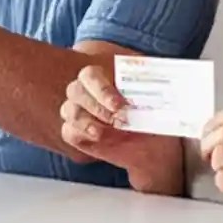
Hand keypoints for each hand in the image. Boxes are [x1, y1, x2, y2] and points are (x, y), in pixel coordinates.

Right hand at [60, 64, 182, 193]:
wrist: (153, 147)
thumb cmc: (152, 117)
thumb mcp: (155, 98)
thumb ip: (149, 86)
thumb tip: (152, 77)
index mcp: (104, 78)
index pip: (90, 75)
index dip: (102, 89)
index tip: (119, 105)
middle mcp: (88, 93)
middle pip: (75, 90)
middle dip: (96, 106)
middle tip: (117, 119)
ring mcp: (80, 112)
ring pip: (68, 110)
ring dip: (86, 121)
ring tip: (104, 132)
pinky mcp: (77, 133)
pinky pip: (68, 131)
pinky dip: (80, 134)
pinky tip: (98, 138)